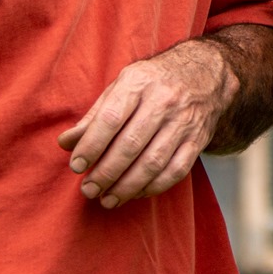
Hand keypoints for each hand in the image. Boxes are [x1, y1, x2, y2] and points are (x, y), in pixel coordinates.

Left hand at [57, 40, 233, 207]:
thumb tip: (66, 143)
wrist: (206, 74)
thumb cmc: (154, 82)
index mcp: (138, 83)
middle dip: (106, 173)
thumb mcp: (123, 85)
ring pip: (153, 163)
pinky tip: (136, 193)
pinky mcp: (198, 140)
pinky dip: (154, 187)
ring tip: (107, 199)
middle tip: (89, 189)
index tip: (76, 166)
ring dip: (127, 187)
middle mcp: (163, 101)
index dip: (91, 146)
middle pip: (131, 145)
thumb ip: (95, 115)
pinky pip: (176, 171)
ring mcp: (183, 122)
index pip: (111, 119)